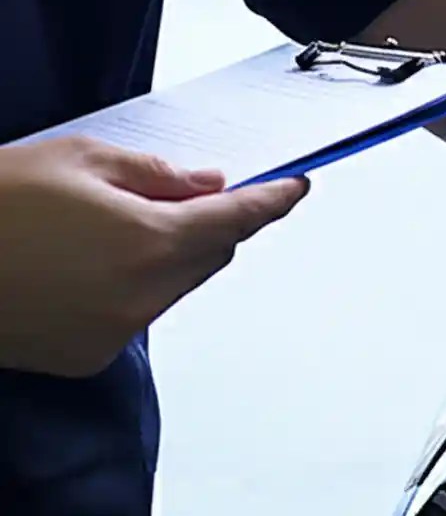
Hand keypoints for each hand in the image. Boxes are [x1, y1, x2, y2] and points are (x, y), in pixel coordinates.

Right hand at [0, 136, 308, 376]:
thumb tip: (208, 185)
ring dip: (168, 254)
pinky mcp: (88, 355)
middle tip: (184, 193)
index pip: (238, 220)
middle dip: (211, 223)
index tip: (295, 187)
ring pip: (175, 285)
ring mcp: (116, 332)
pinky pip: (137, 312)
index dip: (272, 201)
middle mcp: (142, 297)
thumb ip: (158, 175)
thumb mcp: (79, 160)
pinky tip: (86, 261)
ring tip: (110, 224)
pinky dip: (132, 285)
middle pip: (212, 256)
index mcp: (149, 242)